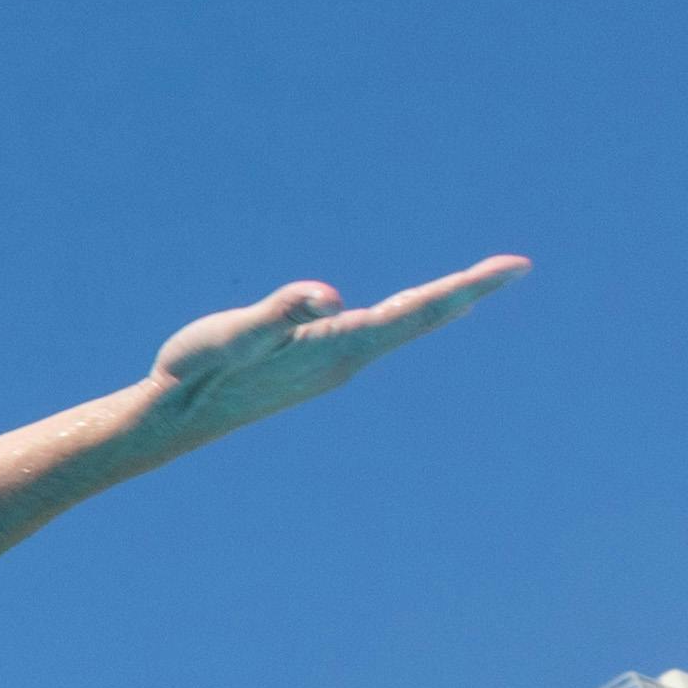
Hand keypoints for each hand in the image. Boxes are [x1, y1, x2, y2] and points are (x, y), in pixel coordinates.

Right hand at [139, 259, 527, 451]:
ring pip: (401, 329)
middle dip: (468, 292)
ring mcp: (332, 366)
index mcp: (336, 347)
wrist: (172, 422)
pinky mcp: (314, 366)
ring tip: (476, 285)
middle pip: (420, 320)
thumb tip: (331, 294)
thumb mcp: (233, 333)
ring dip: (440, 305)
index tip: (515, 266)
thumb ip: (280, 311)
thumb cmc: (194, 372)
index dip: (467, 287)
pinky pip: (377, 334)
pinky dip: (406, 315)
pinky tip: (407, 311)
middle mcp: (345, 360)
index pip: (416, 311)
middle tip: (516, 267)